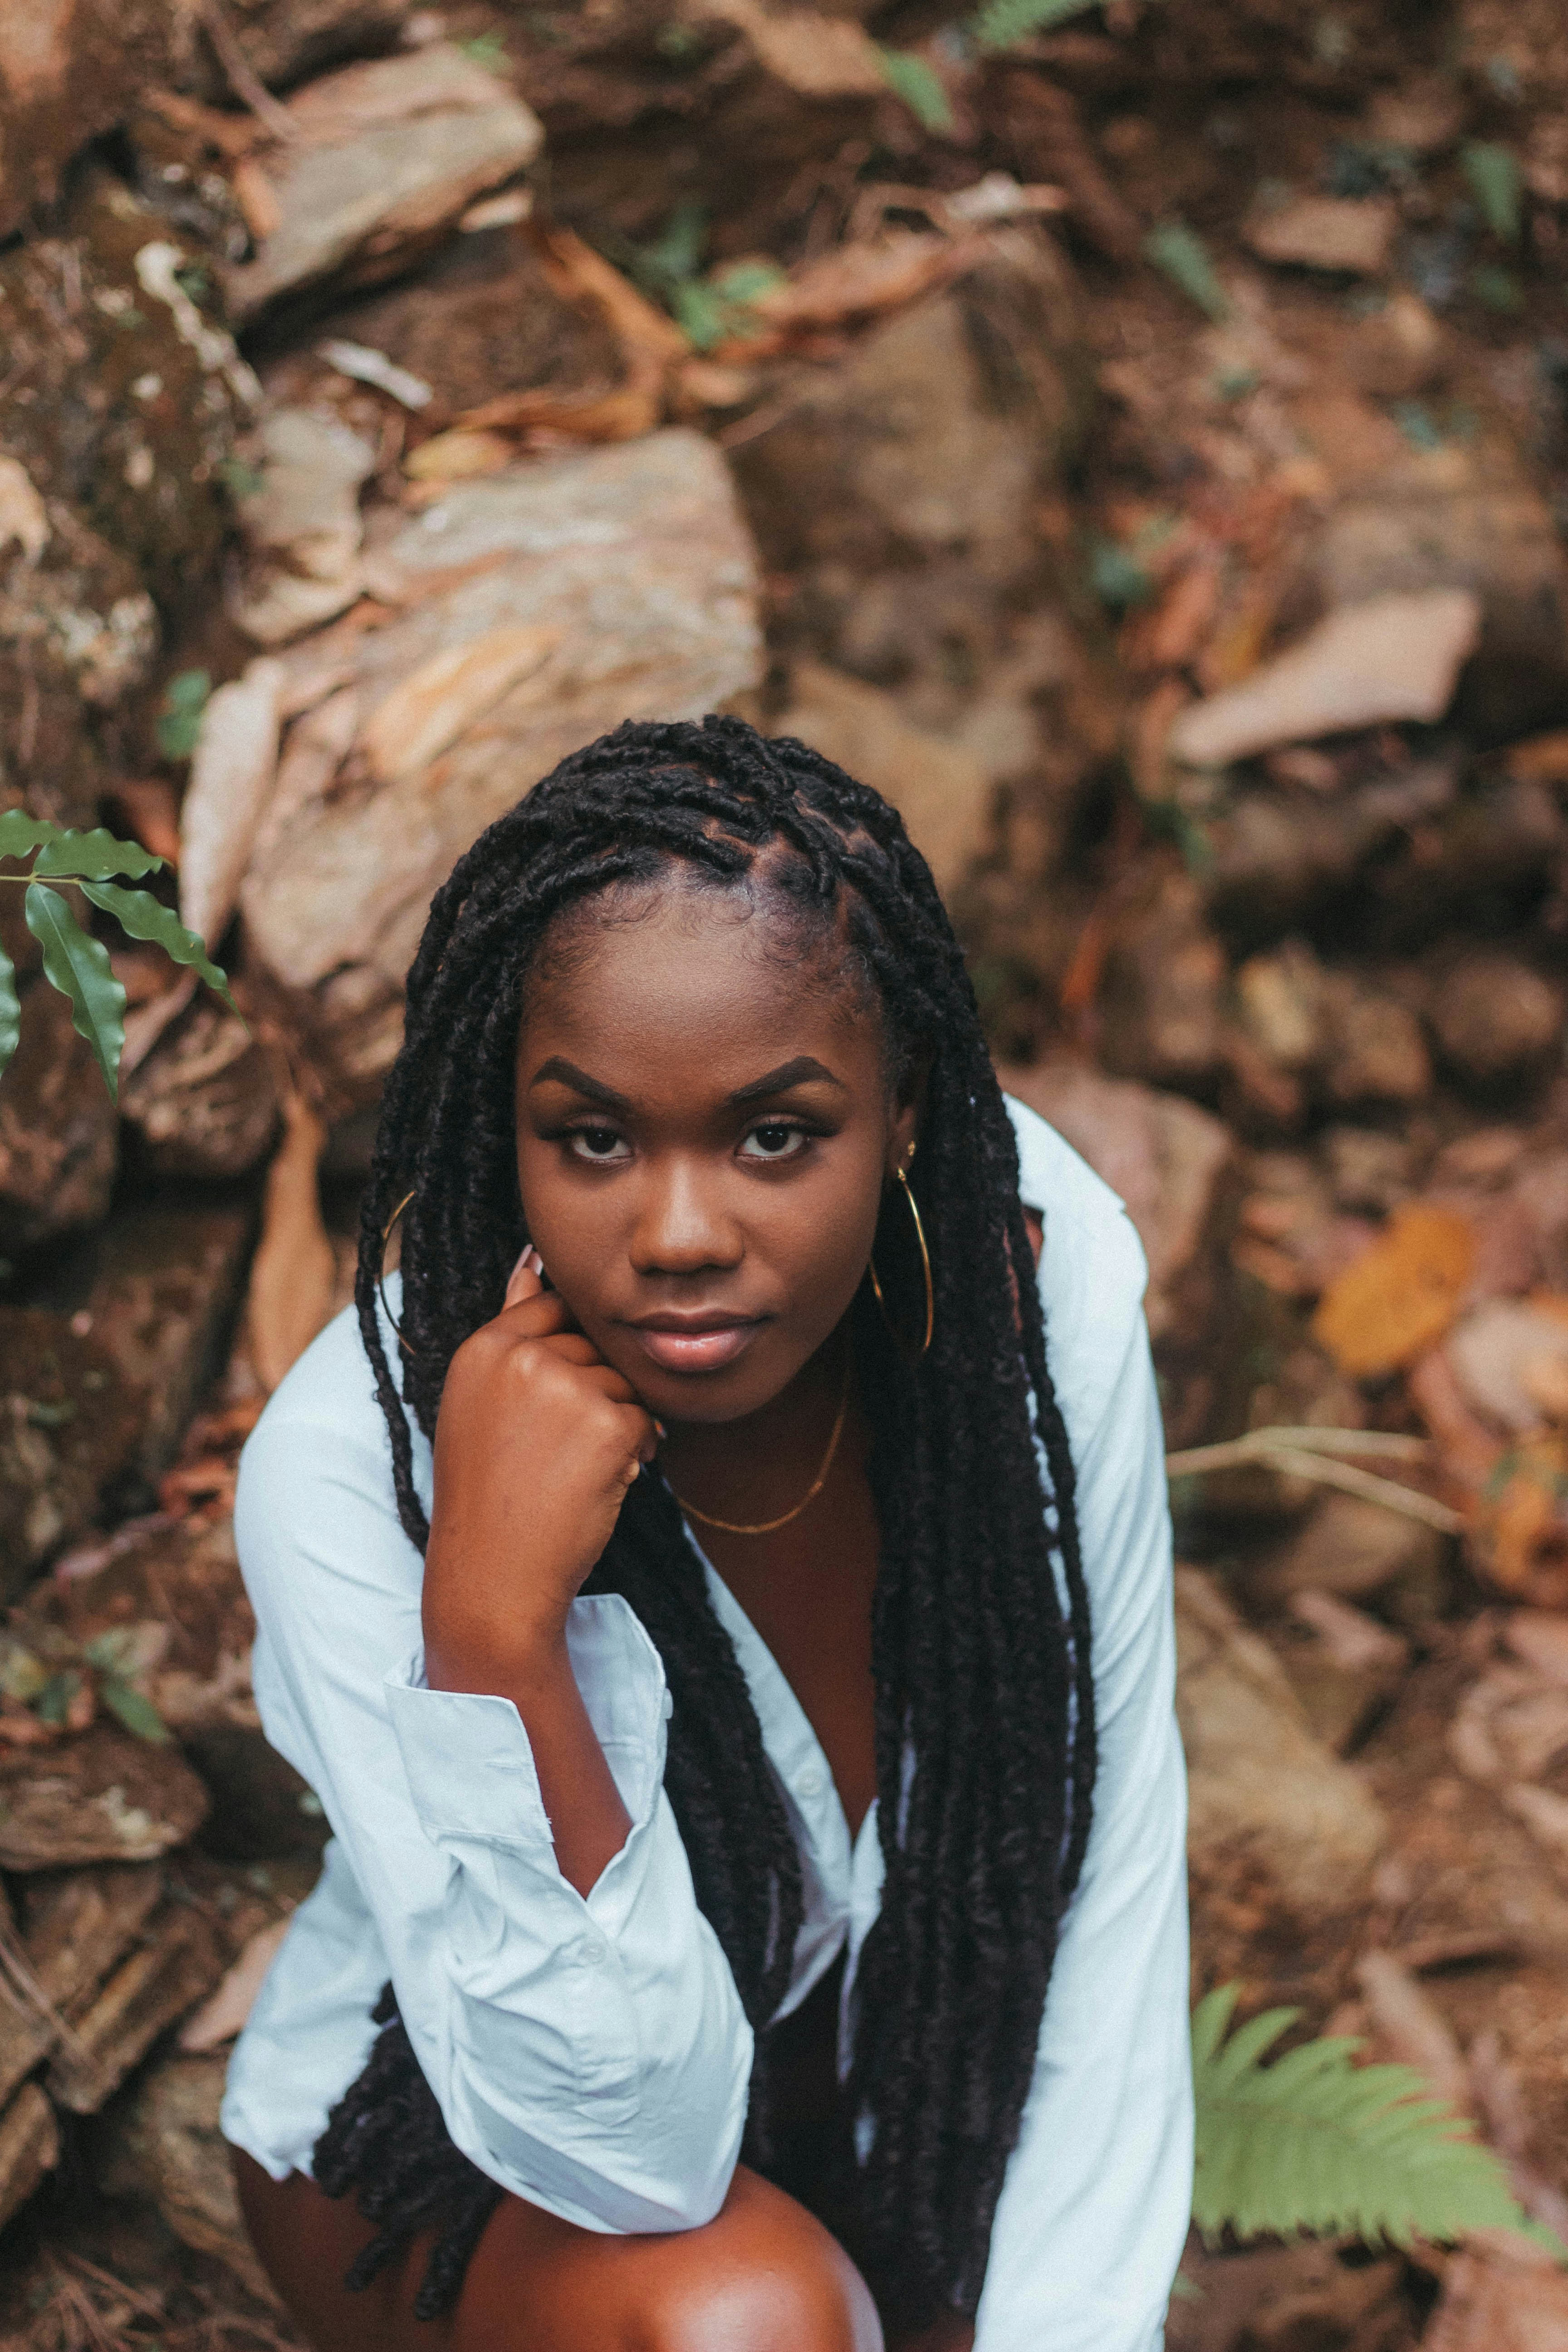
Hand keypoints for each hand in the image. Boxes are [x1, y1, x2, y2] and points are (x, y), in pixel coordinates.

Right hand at [423, 1249, 657, 1689]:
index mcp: (484, 1348)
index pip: (551, 1306)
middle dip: (596, 1390)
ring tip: (576, 1469)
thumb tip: (532, 1256)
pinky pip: (645, 1418)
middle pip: (594, 1345)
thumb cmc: (488, 1495)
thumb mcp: (480, 1402)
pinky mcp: (605, 1423)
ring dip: (619, 1422)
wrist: (494, 1576)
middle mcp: (520, 1357)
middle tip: (563, 1450)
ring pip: (624, 1381)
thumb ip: (513, 1328)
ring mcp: (564, 1387)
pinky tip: (603, 1481)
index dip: (570, 1349)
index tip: (563, 1392)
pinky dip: (637, 1451)